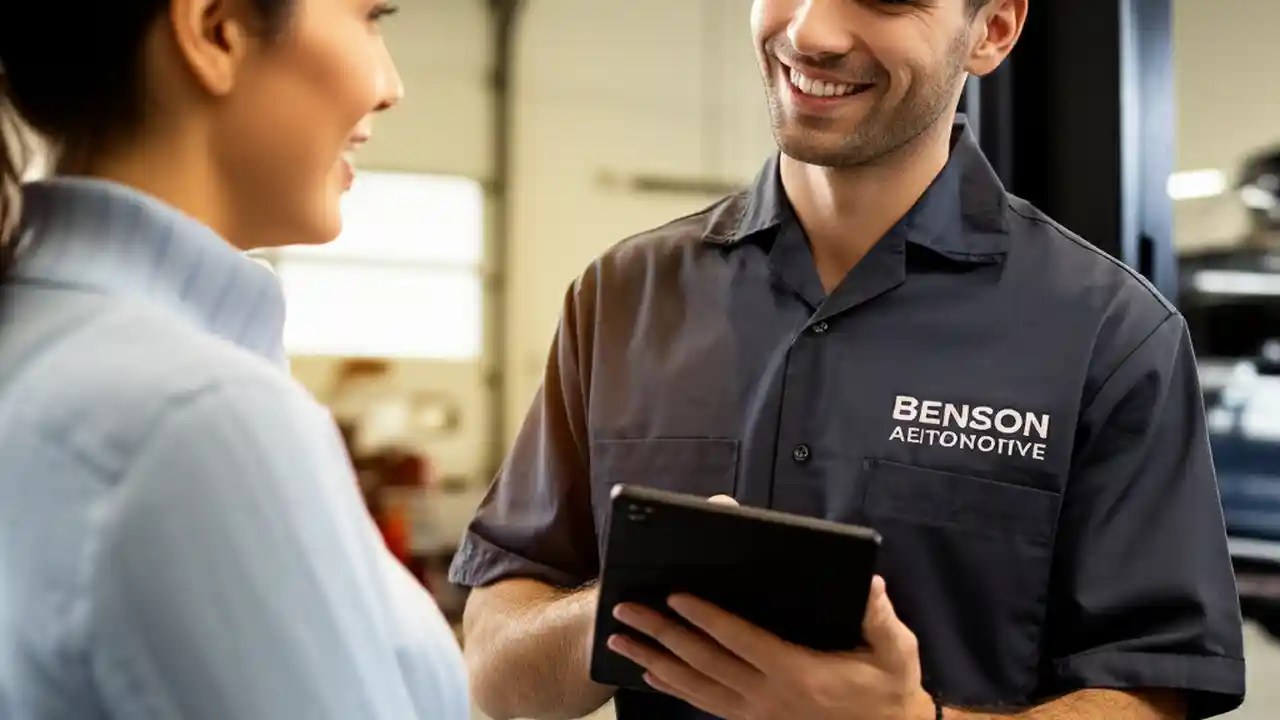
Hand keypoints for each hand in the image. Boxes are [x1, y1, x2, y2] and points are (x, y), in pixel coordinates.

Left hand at [608, 576, 934, 719]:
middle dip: (660, 635)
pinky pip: (704, 705)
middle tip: (625, 612)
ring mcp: (757, 713)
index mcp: (797, 673)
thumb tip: (869, 582)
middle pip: (703, 662)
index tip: (675, 597)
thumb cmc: (890, 690)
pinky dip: (673, 689)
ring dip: (654, 662)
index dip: (706, 618)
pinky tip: (650, 675)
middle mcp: (769, 696)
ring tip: (620, 641)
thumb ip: (878, 617)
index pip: (740, 640)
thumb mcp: (895, 651)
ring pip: (694, 686)